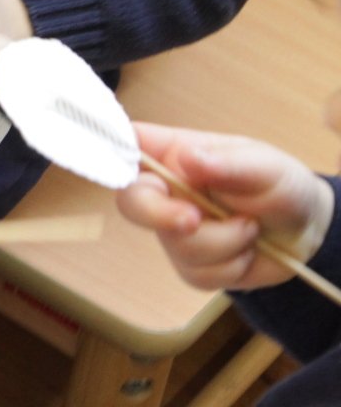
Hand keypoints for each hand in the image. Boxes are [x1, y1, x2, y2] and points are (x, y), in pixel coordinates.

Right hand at [118, 122, 333, 292]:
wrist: (306, 235)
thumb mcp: (265, 166)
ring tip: (251, 228)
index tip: (112, 158)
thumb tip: (189, 158)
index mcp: (174, 154)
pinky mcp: (190, 265)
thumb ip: (228, 164)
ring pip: (176, 244)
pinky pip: (197, 273)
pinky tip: (246, 250)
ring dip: (224, 243)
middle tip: (192, 220)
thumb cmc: (280, 187)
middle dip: (159, 215)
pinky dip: (231, 266)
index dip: (110, 148)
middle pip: (131, 201)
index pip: (128, 144)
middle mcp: (165, 190)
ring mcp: (173, 230)